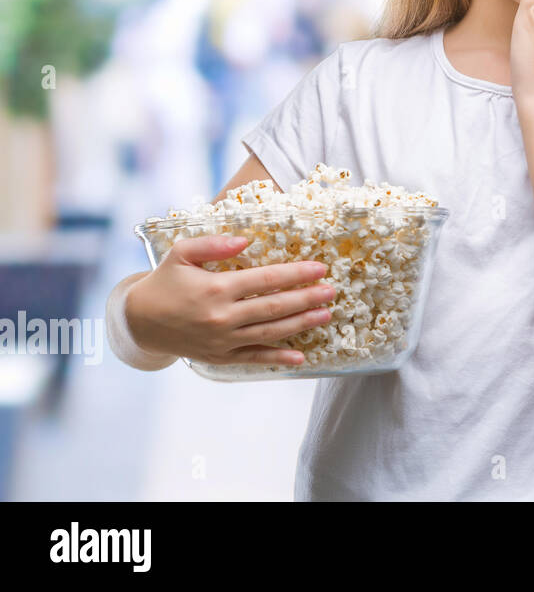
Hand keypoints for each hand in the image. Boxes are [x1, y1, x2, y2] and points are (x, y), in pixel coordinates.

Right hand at [125, 234, 337, 365]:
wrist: (138, 322)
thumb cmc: (164, 282)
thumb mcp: (180, 254)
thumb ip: (212, 244)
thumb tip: (245, 240)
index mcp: (215, 288)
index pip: (266, 280)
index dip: (295, 274)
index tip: (319, 269)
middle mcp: (222, 317)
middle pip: (274, 307)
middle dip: (307, 299)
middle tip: (331, 291)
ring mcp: (222, 340)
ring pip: (270, 331)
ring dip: (301, 324)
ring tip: (325, 314)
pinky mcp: (220, 356)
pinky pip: (254, 358)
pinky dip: (278, 357)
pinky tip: (300, 356)